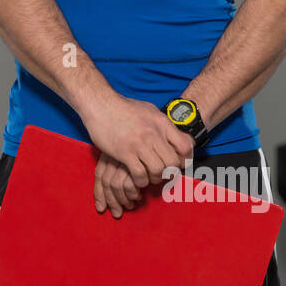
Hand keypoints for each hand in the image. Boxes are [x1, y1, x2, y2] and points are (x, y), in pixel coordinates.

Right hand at [80, 93, 194, 214]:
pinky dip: (141, 180)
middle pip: (172, 162)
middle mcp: (153, 134)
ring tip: (150, 176)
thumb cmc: (123, 107)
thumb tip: (173, 136)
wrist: (100, 104)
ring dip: (155, 178)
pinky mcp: (124, 153)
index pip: (184, 146)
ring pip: (158, 170)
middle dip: (170, 172)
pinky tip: (137, 177)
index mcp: (161, 123)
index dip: (185, 159)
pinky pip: (140, 174)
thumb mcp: (148, 110)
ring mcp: (139, 144)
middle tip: (164, 173)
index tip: (179, 164)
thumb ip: (161, 124)